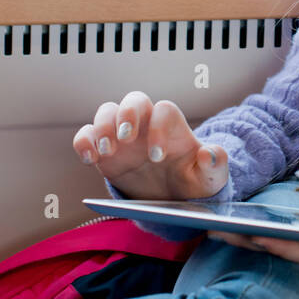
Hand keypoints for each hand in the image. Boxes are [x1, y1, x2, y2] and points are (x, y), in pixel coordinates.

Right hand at [73, 92, 227, 201]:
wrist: (173, 198)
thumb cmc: (192, 181)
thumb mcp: (210, 177)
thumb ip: (215, 164)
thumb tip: (211, 153)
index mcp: (172, 127)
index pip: (164, 111)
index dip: (158, 128)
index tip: (157, 156)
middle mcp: (146, 125)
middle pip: (134, 100)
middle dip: (127, 114)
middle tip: (126, 138)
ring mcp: (122, 135)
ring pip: (108, 112)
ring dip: (103, 127)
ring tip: (108, 152)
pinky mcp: (104, 151)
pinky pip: (87, 135)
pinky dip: (84, 142)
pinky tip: (89, 159)